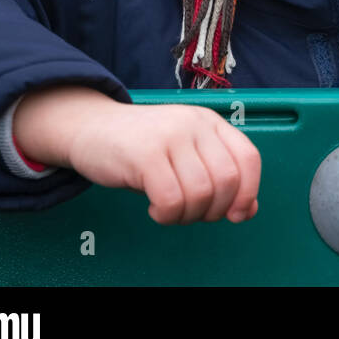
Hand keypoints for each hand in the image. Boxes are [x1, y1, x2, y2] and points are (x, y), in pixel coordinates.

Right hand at [12, 86, 261, 225]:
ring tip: (169, 210)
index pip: (249, 158)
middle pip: (227, 180)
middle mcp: (196, 124)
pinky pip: (171, 199)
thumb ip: (217, 178)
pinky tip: (153, 209)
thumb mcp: (186, 156)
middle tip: (191, 214)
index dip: (248, 192)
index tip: (234, 214)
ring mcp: (170, 136)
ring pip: (201, 193)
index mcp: (211, 123)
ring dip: (187, 215)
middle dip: (214, 210)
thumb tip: (248, 211)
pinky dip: (166, 215)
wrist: (90, 127)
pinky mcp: (144, 154)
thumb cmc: (141, 149)